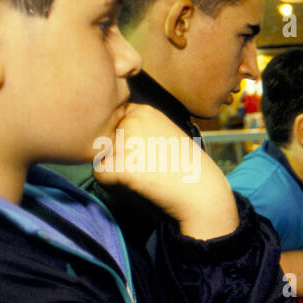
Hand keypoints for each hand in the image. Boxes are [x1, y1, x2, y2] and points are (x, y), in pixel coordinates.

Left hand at [94, 102, 236, 239]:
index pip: (113, 122)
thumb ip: (138, 127)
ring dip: (115, 168)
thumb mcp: (166, 133)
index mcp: (143, 110)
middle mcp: (132, 120)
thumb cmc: (186, 166)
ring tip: (146, 175)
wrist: (203, 191)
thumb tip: (106, 135)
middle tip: (148, 165)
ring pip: (100, 155)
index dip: (125, 139)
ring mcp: (125, 142)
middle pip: (103, 138)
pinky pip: (100, 175)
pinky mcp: (120, 166)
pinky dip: (113, 184)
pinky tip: (139, 184)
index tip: (148, 151)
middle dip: (117, 153)